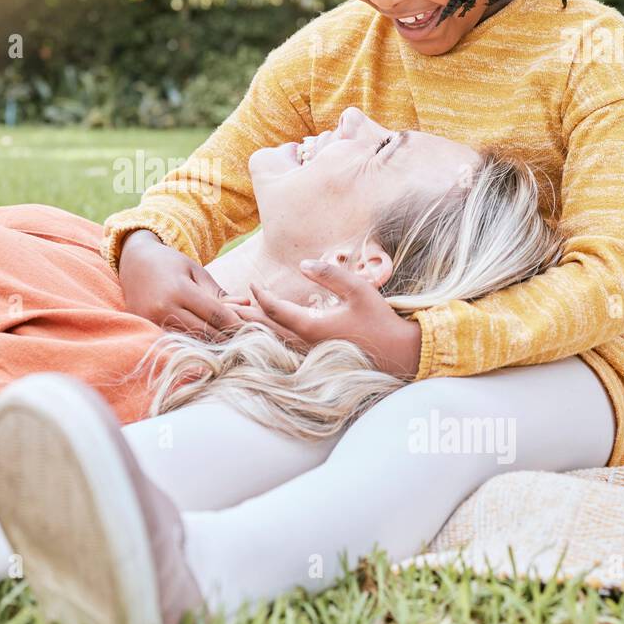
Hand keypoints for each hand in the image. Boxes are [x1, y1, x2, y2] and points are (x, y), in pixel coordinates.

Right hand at [118, 229, 243, 338]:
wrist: (134, 262)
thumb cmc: (170, 263)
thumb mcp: (196, 271)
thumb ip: (218, 292)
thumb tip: (246, 305)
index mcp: (179, 290)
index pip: (215, 314)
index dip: (236, 324)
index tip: (255, 331)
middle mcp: (164, 308)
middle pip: (205, 332)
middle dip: (228, 338)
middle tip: (249, 342)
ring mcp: (153, 321)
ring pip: (191, 340)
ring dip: (212, 343)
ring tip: (233, 344)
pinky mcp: (147, 328)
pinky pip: (177, 339)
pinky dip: (194, 341)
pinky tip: (209, 342)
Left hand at [231, 259, 422, 379]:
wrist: (399, 354)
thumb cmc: (380, 320)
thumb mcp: (358, 289)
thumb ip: (330, 274)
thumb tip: (302, 264)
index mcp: (311, 327)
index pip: (274, 310)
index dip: (260, 295)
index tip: (251, 283)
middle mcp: (304, 343)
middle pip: (265, 330)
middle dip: (245, 317)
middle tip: (225, 307)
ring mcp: (308, 354)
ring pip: (272, 342)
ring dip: (254, 330)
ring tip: (237, 321)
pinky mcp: (315, 358)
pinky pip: (284, 348)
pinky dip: (269, 340)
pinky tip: (264, 335)